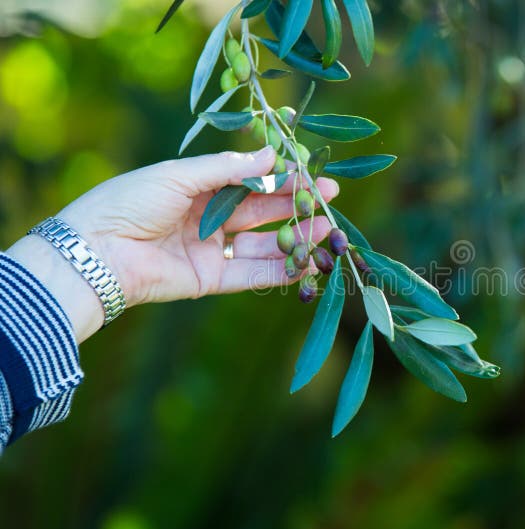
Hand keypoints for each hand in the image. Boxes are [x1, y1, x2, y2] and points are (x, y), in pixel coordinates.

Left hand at [6, 147, 338, 341]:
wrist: (96, 252)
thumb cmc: (130, 202)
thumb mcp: (180, 175)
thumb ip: (228, 169)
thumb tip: (272, 155)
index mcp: (199, 187)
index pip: (250, 181)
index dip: (281, 177)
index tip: (312, 171)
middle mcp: (209, 218)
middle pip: (262, 212)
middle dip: (297, 204)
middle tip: (330, 198)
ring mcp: (213, 250)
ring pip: (264, 244)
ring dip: (296, 237)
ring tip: (327, 229)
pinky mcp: (212, 280)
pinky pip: (253, 274)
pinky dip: (282, 270)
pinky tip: (308, 262)